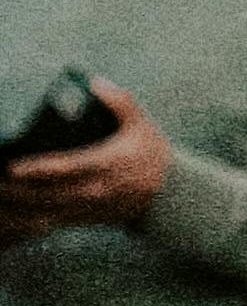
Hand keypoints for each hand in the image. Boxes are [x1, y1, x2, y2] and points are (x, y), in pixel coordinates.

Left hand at [0, 78, 170, 239]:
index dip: (36, 169)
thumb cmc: (152, 155)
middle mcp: (94, 190)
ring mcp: (89, 207)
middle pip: (47, 194)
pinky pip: (51, 222)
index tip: (11, 166)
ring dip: (18, 206)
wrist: (170, 195)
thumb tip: (96, 83)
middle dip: (16, 190)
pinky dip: (28, 219)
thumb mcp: (141, 124)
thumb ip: (121, 102)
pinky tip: (10, 213)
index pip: (65, 169)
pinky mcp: (84, 217)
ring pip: (46, 212)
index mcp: (105, 165)